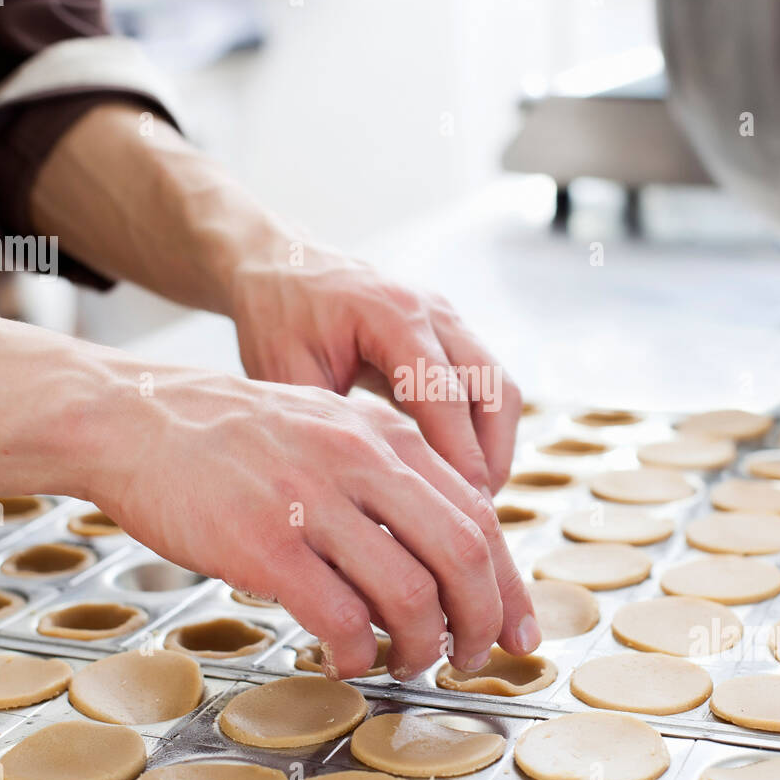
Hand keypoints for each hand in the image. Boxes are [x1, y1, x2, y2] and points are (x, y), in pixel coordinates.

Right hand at [91, 371, 538, 679]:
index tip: (518, 630)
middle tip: (473, 658)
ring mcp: (315, 501)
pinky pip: (341, 618)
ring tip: (410, 662)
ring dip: (423, 645)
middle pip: (462, 555)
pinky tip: (348, 659)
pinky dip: (358, 653)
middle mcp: (363, 460)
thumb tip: (445, 554)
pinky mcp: (267, 544)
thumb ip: (390, 476)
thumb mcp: (331, 427)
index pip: (480, 516)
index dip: (509, 583)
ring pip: (411, 593)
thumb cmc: (236, 437)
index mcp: (388, 435)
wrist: (139, 419)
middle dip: (482, 622)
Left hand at [228, 250, 521, 495]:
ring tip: (470, 500)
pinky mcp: (450, 334)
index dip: (459, 456)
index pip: (444, 394)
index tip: (462, 508)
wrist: (283, 265)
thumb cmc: (278, 316)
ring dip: (495, 446)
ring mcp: (448, 319)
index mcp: (391, 314)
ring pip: (501, 388)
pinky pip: (486, 385)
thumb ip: (326, 429)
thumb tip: (357, 500)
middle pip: (495, 389)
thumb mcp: (284, 373)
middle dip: (492, 456)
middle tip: (474, 514)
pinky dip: (482, 430)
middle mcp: (432, 311)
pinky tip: (456, 473)